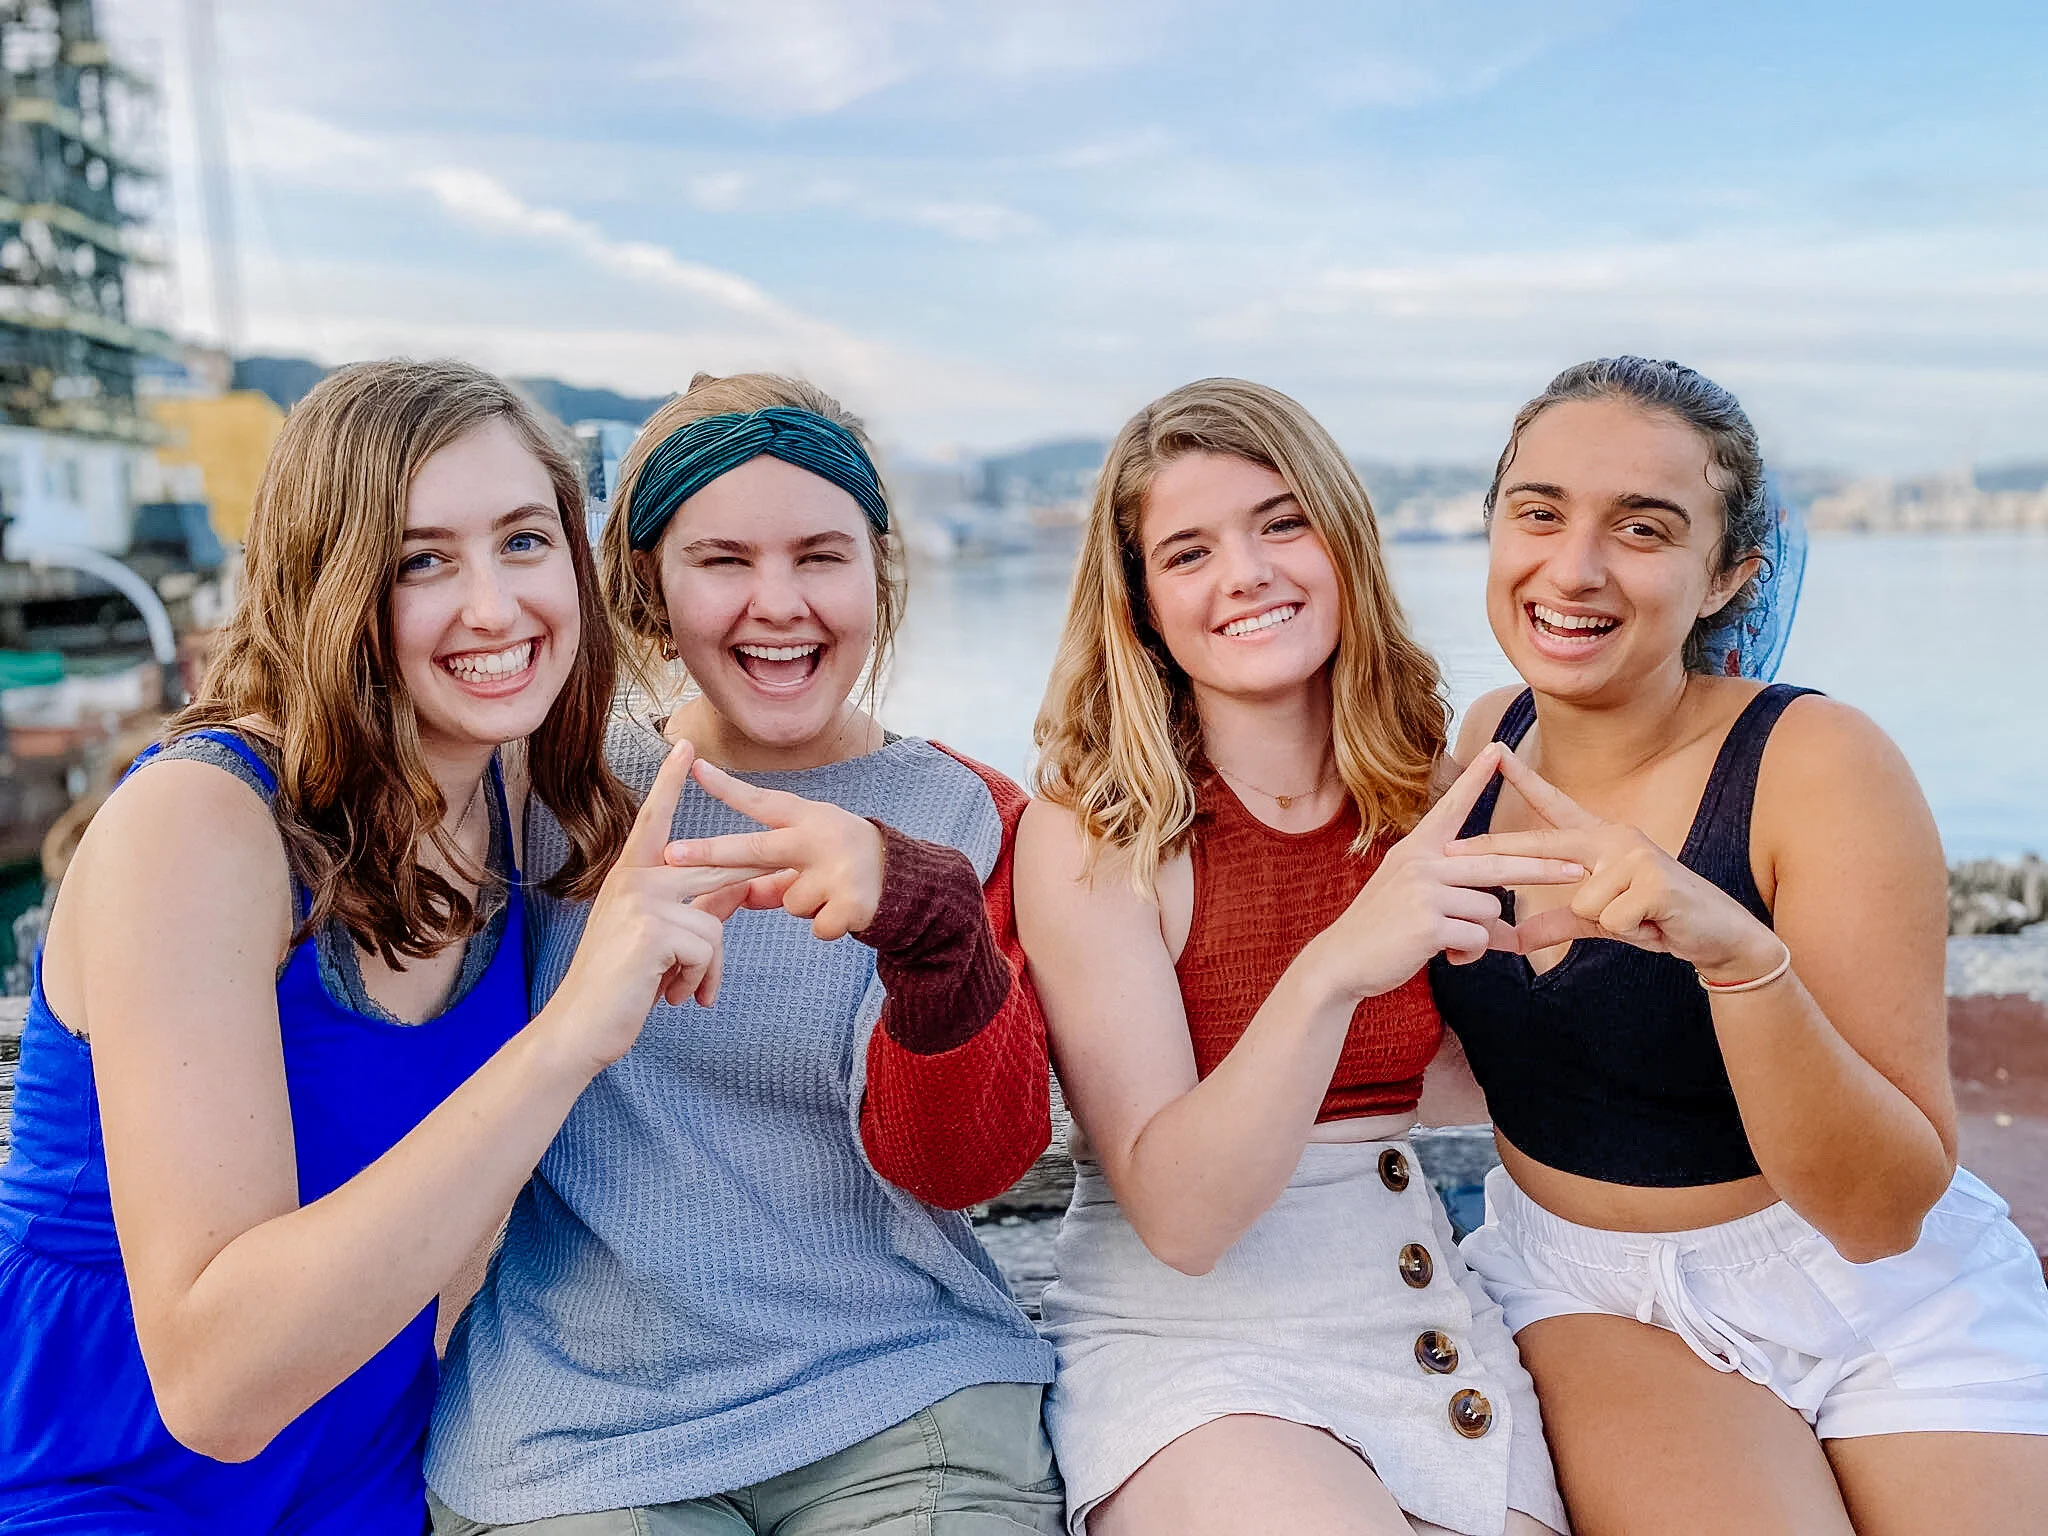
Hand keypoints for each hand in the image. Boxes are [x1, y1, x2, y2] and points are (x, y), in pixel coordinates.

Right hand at [546, 741, 774, 1071]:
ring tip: (681, 991)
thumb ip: (694, 910)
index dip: (670, 782)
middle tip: (788, 870)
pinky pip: (708, 949)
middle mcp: (634, 880)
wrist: (580, 1028)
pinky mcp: (654, 931)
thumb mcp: (657, 941)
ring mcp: (642, 902)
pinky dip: (700, 981)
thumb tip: (738, 888)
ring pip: (714, 923)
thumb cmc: (619, 986)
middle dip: (753, 875)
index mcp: (629, 877)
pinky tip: (674, 998)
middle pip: (712, 866)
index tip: (683, 743)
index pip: (654, 821)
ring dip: (707, 969)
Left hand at [665, 759, 886, 941]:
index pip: (761, 802)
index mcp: (807, 818)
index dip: (727, 787)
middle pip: (757, 849)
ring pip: (790, 902)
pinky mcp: (852, 903)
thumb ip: (772, 873)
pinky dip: (826, 924)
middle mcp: (819, 838)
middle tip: (673, 854)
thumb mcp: (810, 854)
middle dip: (712, 853)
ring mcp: (836, 870)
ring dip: (805, 905)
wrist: (906, 879)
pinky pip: (815, 925)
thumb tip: (737, 893)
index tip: (695, 768)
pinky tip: (847, 908)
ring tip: (833, 890)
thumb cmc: (843, 860)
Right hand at [1307, 743, 1589, 1001]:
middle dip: (1541, 868)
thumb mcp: (1412, 897)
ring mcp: (1424, 892)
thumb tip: (1498, 916)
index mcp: (1416, 850)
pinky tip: (1447, 957)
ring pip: (1489, 907)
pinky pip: (1477, 938)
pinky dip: (1471, 953)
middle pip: (1496, 862)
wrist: (1341, 960)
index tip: (1496, 749)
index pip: (1451, 808)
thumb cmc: (1381, 928)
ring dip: (1483, 933)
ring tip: (1453, 944)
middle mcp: (1420, 863)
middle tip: (1576, 868)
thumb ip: (1453, 895)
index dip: (1474, 779)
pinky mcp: (1428, 924)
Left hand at [1447, 747, 1783, 982]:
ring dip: (1607, 921)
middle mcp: (1615, 837)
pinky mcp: (1653, 880)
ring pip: (1580, 900)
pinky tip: (1653, 922)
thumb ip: (1558, 922)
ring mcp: (1636, 855)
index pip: (1556, 805)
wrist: (1716, 934)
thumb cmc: (1656, 919)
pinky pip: (1608, 917)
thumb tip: (1516, 938)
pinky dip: (1628, 930)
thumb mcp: (1600, 920)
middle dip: (1498, 856)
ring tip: (1638, 916)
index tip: (1494, 752)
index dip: (1524, 780)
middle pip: (1544, 847)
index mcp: (1601, 840)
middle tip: (1451, 854)